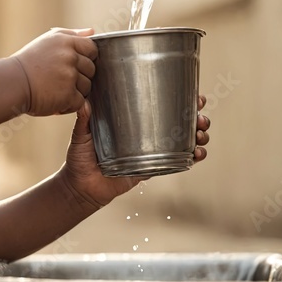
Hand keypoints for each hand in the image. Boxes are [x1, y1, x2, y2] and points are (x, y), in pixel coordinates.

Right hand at [12, 28, 96, 116]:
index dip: (86, 58)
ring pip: (87, 87)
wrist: (12, 83)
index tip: (72, 64)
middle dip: (80, 76)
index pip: (91, 49)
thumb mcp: (48, 41)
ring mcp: (69, 76)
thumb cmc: (28, 62)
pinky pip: (80, 102)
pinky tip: (55, 100)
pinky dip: (69, 105)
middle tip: (59, 79)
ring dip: (75, 91)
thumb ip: (72, 34)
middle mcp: (69, 57)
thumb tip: (92, 32)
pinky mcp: (68, 95)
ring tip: (55, 89)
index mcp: (66, 41)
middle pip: (91, 69)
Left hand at [61, 96, 210, 208]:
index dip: (181, 99)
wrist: (81, 187)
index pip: (159, 105)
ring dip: (199, 135)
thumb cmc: (80, 158)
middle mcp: (146, 134)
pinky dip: (192, 157)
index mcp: (132, 121)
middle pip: (180, 121)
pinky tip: (198, 153)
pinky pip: (177, 162)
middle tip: (200, 116)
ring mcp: (152, 152)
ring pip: (184, 140)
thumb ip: (84, 120)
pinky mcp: (152, 169)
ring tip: (201, 133)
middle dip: (196, 116)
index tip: (194, 95)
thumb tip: (85, 104)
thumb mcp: (82, 135)